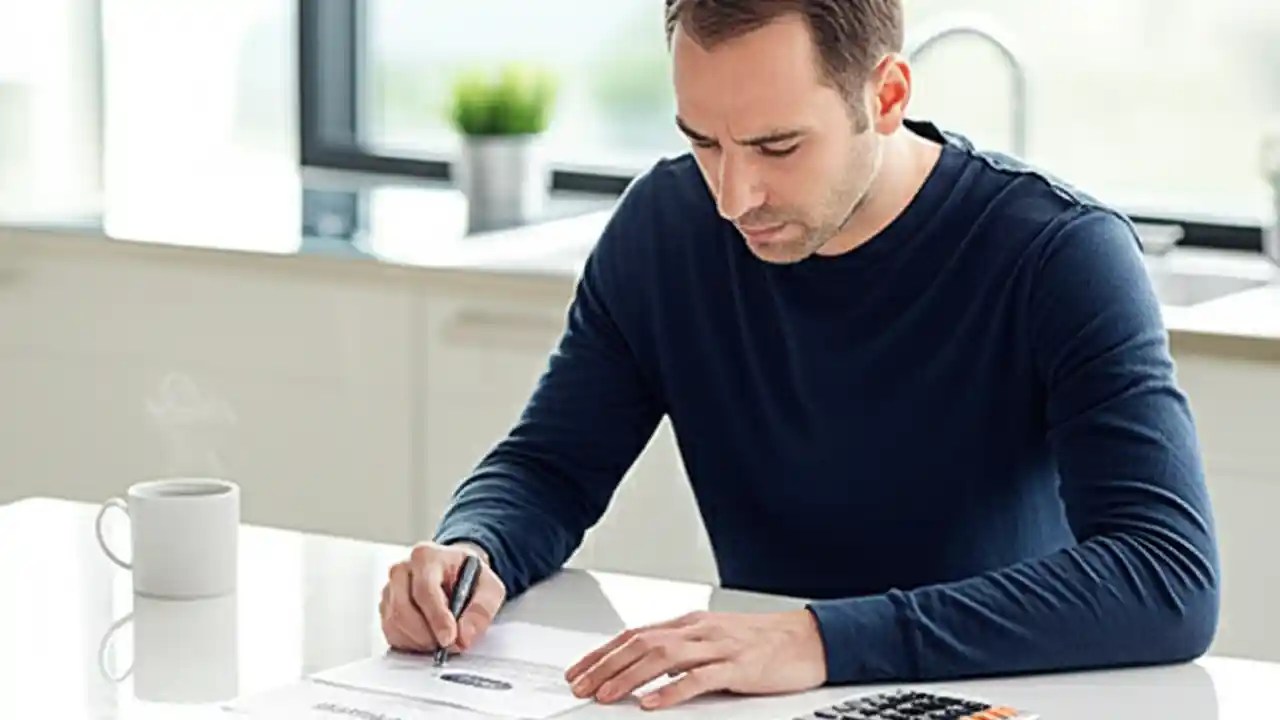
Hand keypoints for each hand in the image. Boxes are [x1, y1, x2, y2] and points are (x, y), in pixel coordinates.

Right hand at [379, 541, 505, 654]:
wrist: (455, 572)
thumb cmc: (470, 576)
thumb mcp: (489, 588)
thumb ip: (481, 610)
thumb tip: (465, 635)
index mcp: (427, 556)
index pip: (425, 590)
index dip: (436, 618)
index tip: (448, 638)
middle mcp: (402, 569)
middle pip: (403, 609)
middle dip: (427, 634)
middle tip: (448, 644)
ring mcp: (390, 588)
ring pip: (394, 623)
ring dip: (419, 641)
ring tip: (440, 639)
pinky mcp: (385, 607)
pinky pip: (390, 632)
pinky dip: (409, 643)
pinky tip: (427, 638)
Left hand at [564, 610, 826, 710]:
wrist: (810, 639)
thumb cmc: (764, 643)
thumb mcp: (715, 641)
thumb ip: (684, 652)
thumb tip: (646, 669)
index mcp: (691, 623)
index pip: (636, 634)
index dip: (603, 652)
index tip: (580, 670)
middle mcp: (699, 630)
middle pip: (641, 643)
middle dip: (605, 665)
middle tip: (581, 686)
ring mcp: (718, 646)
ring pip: (662, 656)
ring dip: (629, 677)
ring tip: (606, 695)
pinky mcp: (738, 667)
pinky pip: (699, 678)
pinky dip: (672, 690)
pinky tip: (653, 703)